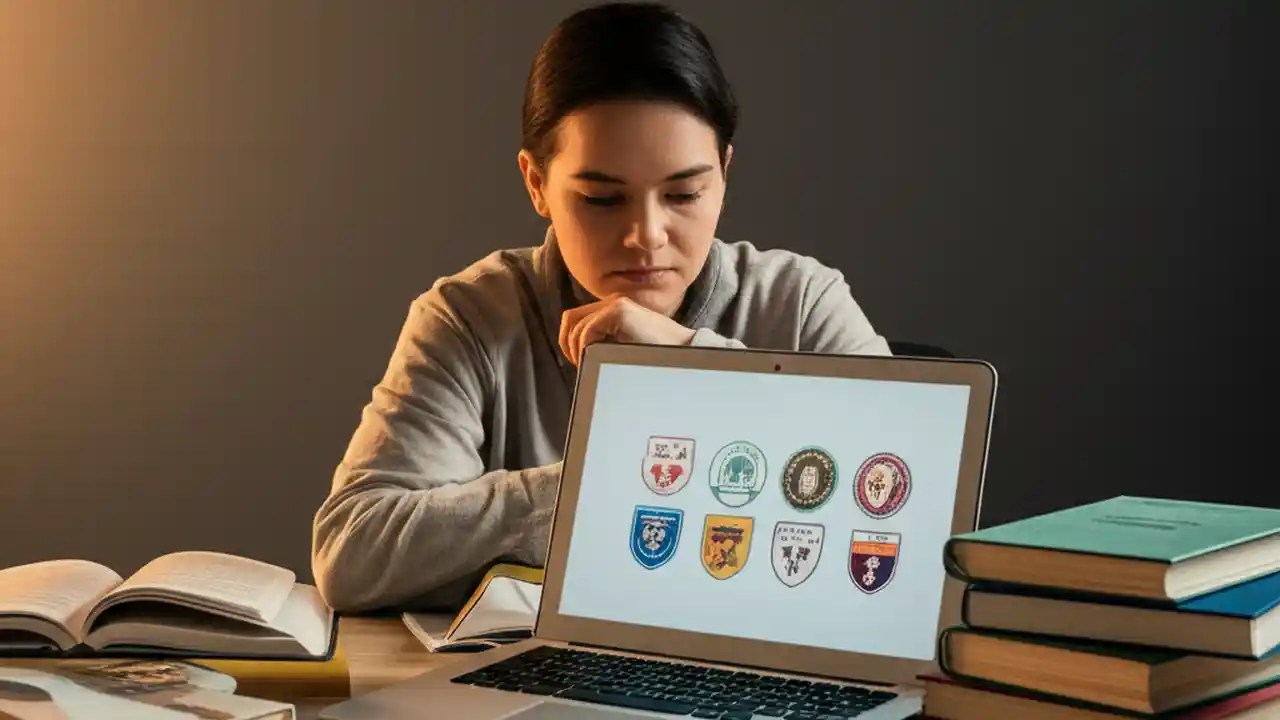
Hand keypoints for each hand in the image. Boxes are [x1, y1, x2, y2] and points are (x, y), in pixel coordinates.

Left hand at [559, 294, 696, 365]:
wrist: (685, 351)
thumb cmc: (658, 354)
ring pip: (577, 328)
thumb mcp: (626, 346)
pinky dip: (587, 348)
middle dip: (569, 345)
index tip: (580, 362)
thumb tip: (580, 357)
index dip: (571, 341)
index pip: (577, 319)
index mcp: (614, 309)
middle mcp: (612, 302)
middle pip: (570, 319)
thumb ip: (606, 343)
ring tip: (590, 366)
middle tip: (579, 365)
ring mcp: (615, 305)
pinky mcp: (619, 312)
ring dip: (578, 351)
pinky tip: (598, 359)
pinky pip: (587, 332)